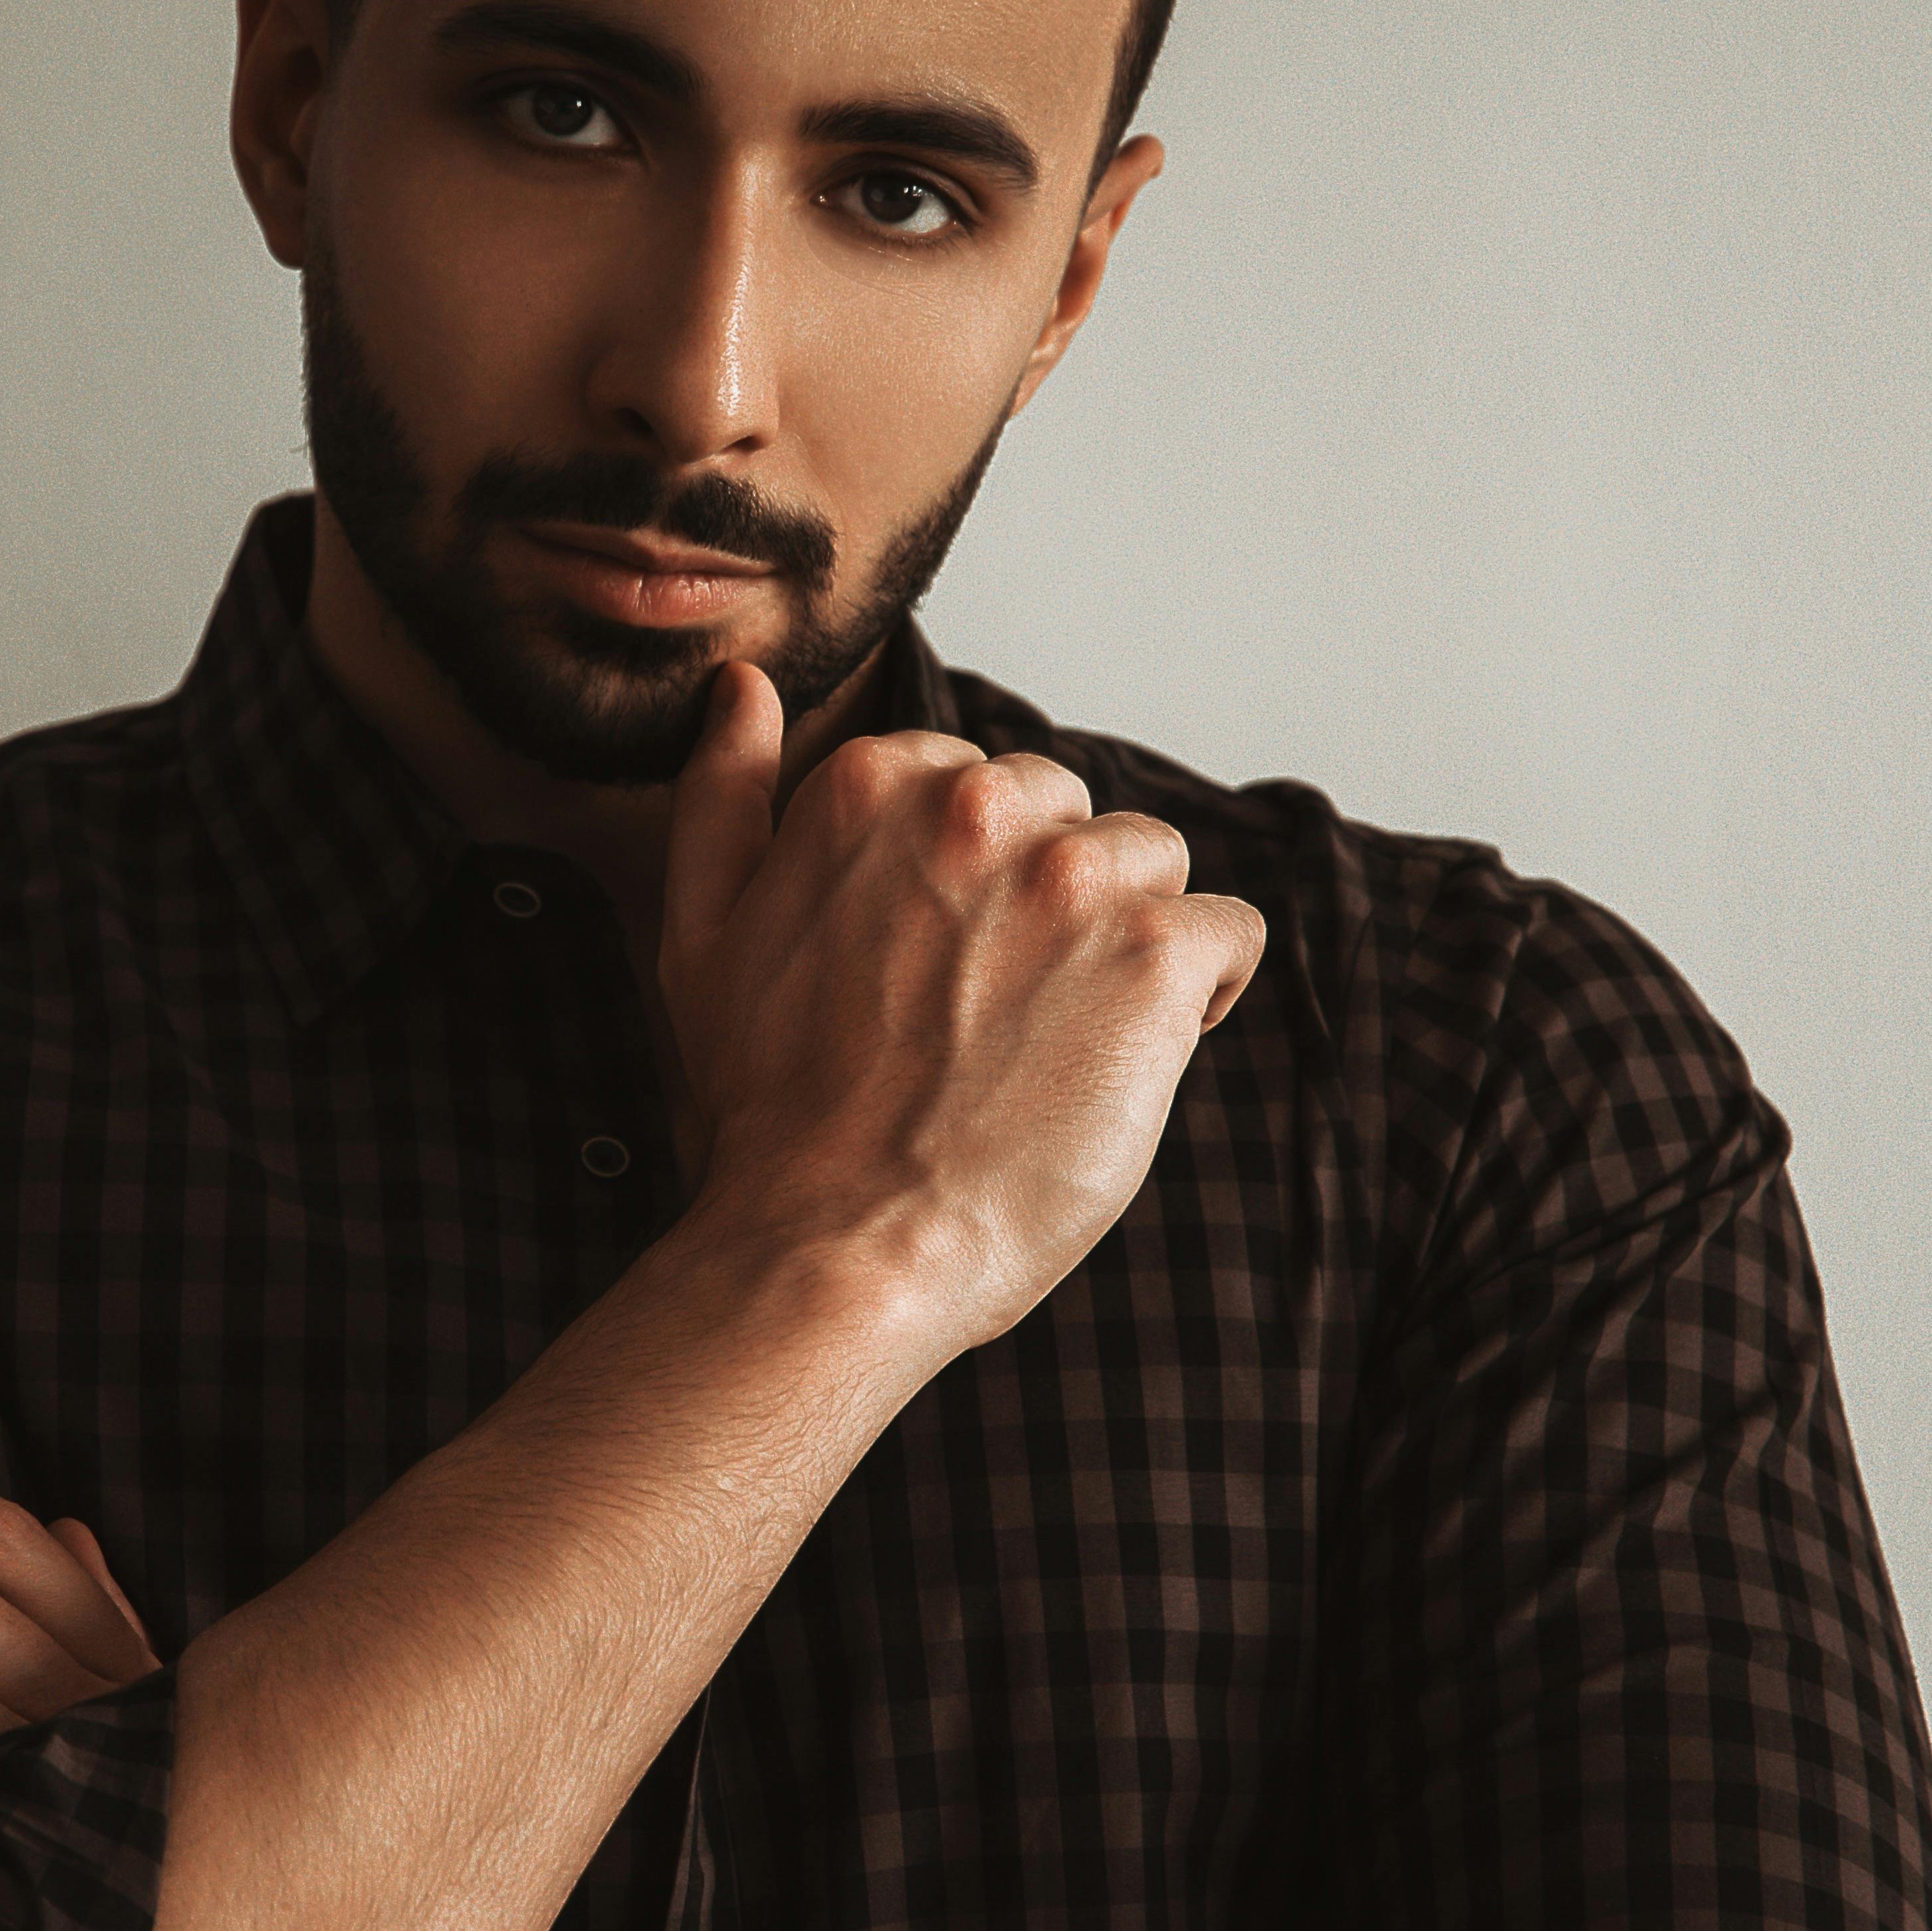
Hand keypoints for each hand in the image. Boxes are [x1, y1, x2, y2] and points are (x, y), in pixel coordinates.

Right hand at [660, 663, 1265, 1356]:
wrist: (842, 1243)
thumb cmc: (768, 1106)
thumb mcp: (703, 929)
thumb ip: (724, 791)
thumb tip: (742, 687)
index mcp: (873, 782)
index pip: (978, 781)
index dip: (973, 878)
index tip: (943, 960)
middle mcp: (979, 805)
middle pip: (1072, 814)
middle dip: (1053, 899)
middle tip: (996, 1012)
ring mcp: (1076, 876)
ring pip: (1154, 864)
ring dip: (1128, 938)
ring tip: (1062, 1037)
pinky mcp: (1158, 953)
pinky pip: (1228, 933)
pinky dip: (1199, 992)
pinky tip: (1130, 1055)